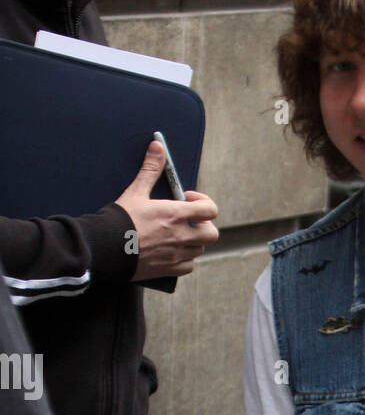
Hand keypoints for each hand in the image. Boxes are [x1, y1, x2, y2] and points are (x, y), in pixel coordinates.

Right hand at [115, 141, 218, 281]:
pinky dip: (184, 259)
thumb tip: (158, 146)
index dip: (204, 203)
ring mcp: (176, 254)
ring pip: (199, 249)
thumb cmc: (119, 219)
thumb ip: (150, 170)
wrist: (104, 248)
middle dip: (203, 225)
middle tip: (187, 220)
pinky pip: (188, 266)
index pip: (210, 209)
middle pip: (212, 233)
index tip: (188, 200)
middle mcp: (181, 236)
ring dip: (193, 241)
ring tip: (176, 234)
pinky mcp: (169, 269)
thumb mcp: (135, 191)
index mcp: (176, 214)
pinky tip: (171, 251)